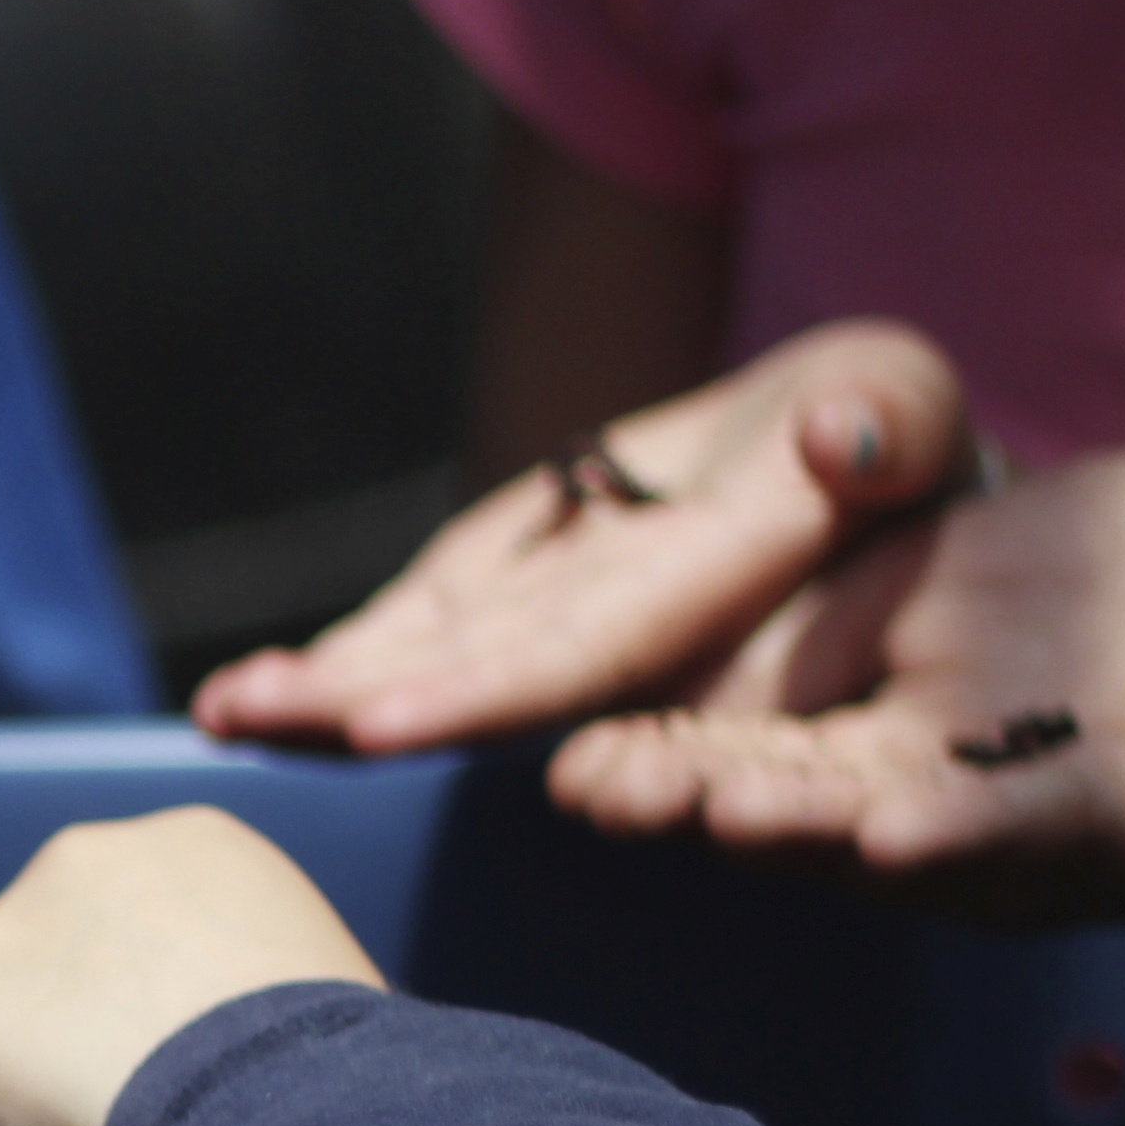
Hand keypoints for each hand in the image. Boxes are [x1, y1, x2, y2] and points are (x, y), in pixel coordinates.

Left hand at [0, 810, 383, 1125]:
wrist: (292, 1125)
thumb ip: (240, 997)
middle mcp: (80, 861)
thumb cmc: (337, 1097)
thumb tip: (231, 1060)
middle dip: (37, 1035)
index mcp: (184, 848)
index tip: (174, 1088)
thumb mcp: (308, 1004)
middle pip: (15, 954)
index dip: (127, 1014)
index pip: (109, 924)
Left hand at [195, 322, 969, 754]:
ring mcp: (546, 631)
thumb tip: (852, 434)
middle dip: (366, 710)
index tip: (383, 722)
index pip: (587, 657)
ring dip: (320, 702)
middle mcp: (615, 644)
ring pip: (425, 679)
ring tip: (223, 711)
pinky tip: (233, 699)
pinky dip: (325, 672)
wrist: (832, 464)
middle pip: (475, 690)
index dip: (488, 691)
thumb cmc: (878, 424)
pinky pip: (404, 649)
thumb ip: (887, 426)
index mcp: (707, 600)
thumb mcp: (900, 403)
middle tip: (257, 719)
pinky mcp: (501, 609)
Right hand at [546, 449, 1124, 922]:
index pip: (738, 759)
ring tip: (724, 820)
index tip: (566, 758)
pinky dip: (971, 838)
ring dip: (811, 836)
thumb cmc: (1112, 565)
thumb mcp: (928, 568)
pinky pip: (1049, 839)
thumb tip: (675, 644)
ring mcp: (1037, 829)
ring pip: (903, 841)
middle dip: (701, 808)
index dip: (656, 765)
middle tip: (603, 795)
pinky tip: (898, 827)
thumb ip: (821, 619)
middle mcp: (936, 804)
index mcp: (872, 741)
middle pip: (800, 814)